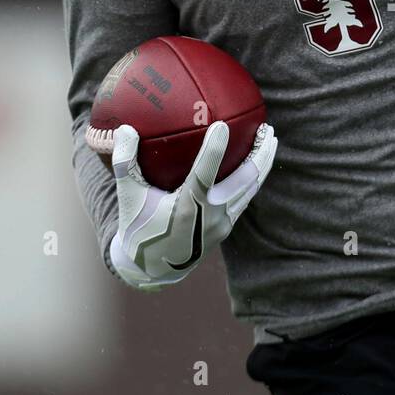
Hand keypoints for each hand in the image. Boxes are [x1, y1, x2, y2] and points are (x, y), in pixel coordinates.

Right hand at [108, 119, 277, 291]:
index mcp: (186, 208)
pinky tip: (257, 162)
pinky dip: (253, 178)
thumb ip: (125, 163)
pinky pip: (245, 197)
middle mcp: (210, 216)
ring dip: (263, 163)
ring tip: (270, 139)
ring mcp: (222, 223)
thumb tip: (124, 129)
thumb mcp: (128, 196)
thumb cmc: (138, 227)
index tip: (222, 125)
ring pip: (251, 189)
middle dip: (259, 153)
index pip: (203, 174)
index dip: (214, 150)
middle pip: (244, 180)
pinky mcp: (226, 227)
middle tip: (267, 128)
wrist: (152, 268)